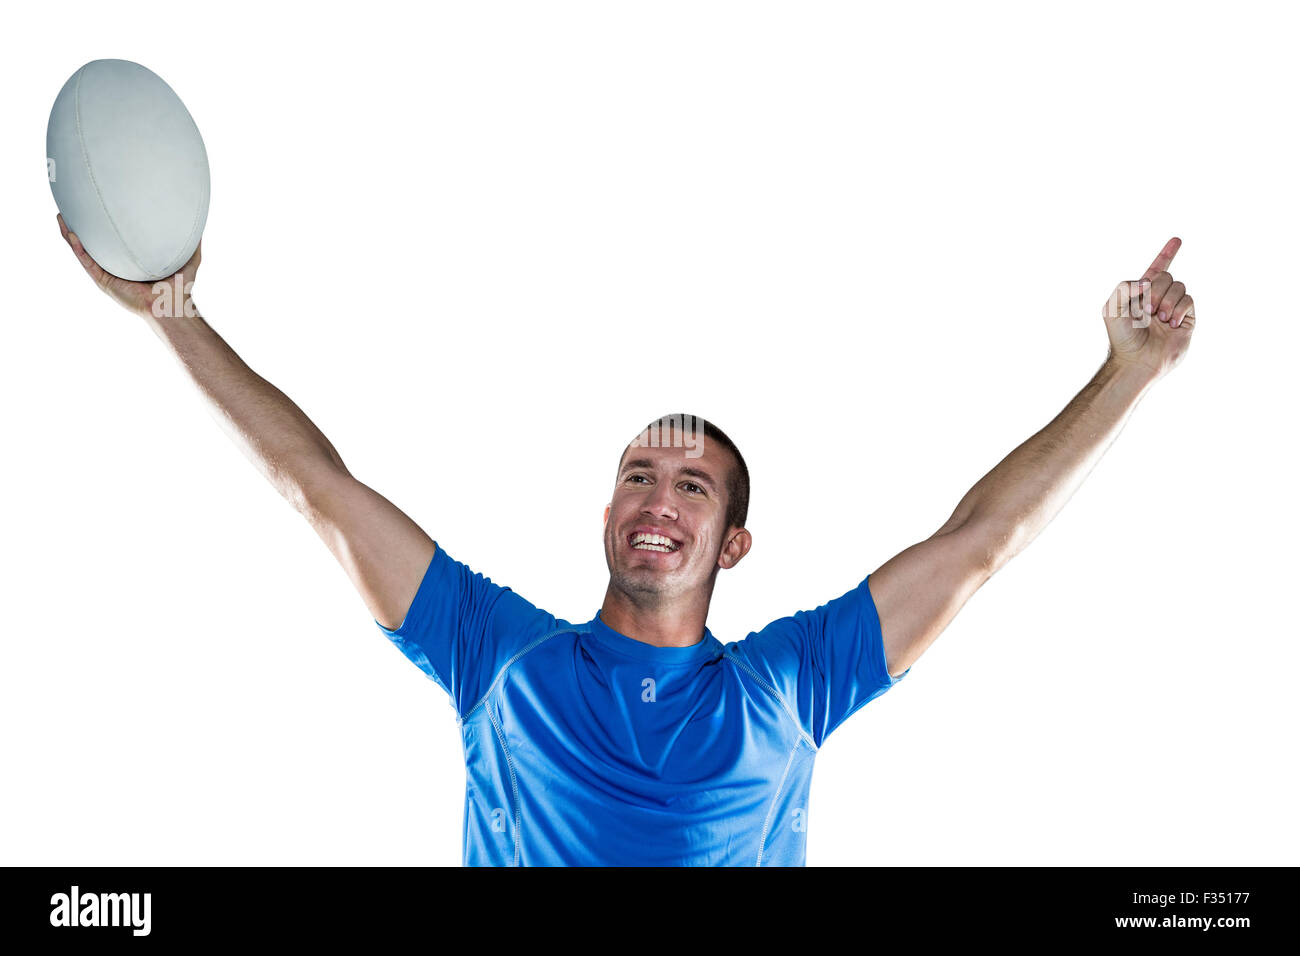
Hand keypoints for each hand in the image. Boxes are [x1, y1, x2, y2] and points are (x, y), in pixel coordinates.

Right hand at [58, 213, 201, 318]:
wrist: (172, 307)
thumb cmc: (180, 288)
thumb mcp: (189, 259)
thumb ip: (193, 242)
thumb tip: (200, 223)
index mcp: (132, 260)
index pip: (117, 239)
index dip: (107, 224)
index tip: (102, 205)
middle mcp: (118, 265)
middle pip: (95, 242)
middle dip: (82, 226)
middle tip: (73, 206)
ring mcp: (109, 273)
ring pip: (84, 251)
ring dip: (70, 234)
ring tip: (61, 217)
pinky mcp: (105, 282)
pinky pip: (87, 262)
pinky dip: (78, 249)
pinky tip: (71, 234)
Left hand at [1102, 237, 1195, 381]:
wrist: (1136, 360)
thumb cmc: (1121, 337)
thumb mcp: (1111, 308)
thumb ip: (1124, 286)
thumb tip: (1148, 281)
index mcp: (1141, 293)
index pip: (1156, 269)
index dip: (1166, 254)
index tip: (1177, 240)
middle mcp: (1159, 298)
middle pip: (1166, 275)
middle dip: (1155, 289)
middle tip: (1146, 310)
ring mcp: (1174, 308)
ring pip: (1179, 286)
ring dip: (1166, 301)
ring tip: (1159, 319)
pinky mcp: (1187, 319)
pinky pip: (1189, 300)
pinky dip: (1179, 309)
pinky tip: (1171, 324)